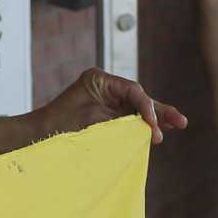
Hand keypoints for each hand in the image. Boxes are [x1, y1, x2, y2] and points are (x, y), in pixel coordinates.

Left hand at [38, 67, 188, 143]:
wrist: (36, 138)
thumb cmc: (58, 126)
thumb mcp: (93, 121)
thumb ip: (122, 122)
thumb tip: (147, 128)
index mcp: (100, 80)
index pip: (133, 91)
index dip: (147, 108)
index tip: (152, 124)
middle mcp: (105, 88)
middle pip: (139, 99)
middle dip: (159, 112)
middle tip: (181, 122)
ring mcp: (105, 102)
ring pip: (135, 110)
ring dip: (153, 120)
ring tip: (176, 125)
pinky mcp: (104, 117)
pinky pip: (127, 121)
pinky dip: (140, 127)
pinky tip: (155, 133)